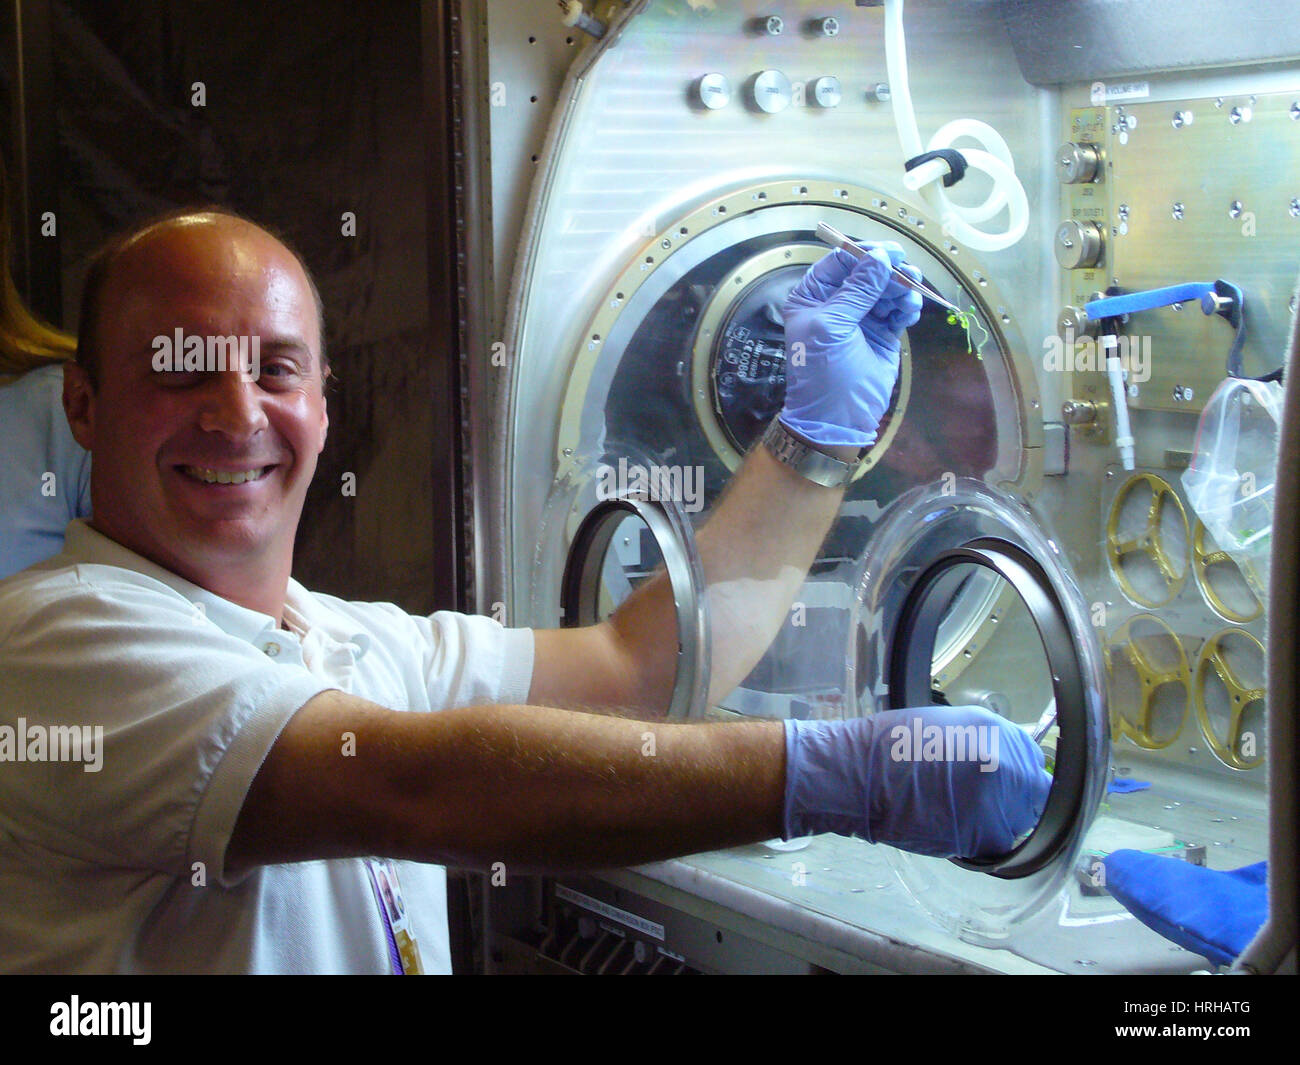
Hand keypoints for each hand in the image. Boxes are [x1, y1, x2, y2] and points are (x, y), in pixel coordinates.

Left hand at [780, 244, 923, 447]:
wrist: (838, 419)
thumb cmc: (824, 373)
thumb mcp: (833, 327)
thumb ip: (857, 290)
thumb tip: (881, 257)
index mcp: (812, 297)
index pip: (838, 263)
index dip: (863, 255)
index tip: (889, 253)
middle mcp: (836, 303)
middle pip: (867, 272)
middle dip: (887, 272)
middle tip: (907, 275)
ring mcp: (861, 317)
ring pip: (886, 288)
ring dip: (900, 288)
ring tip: (909, 298)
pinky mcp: (883, 332)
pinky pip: (898, 308)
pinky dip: (907, 306)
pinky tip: (910, 312)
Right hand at [782, 705, 1050, 858]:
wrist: (860, 775)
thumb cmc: (892, 745)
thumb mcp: (947, 726)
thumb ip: (984, 743)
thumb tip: (1005, 763)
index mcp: (995, 732)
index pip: (1034, 759)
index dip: (1019, 771)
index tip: (1006, 780)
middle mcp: (1004, 765)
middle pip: (1033, 792)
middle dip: (1013, 797)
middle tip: (982, 800)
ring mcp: (996, 801)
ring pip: (1017, 820)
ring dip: (998, 819)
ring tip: (961, 811)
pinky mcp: (983, 836)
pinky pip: (996, 842)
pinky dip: (980, 839)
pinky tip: (953, 824)